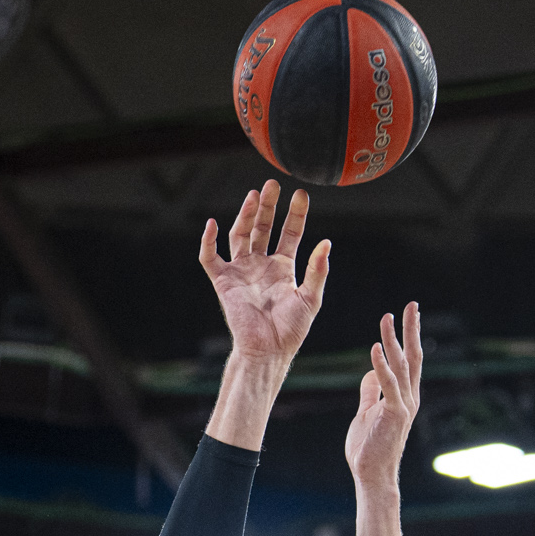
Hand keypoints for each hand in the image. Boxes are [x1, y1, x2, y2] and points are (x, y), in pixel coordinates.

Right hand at [199, 182, 330, 363]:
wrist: (268, 351)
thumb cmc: (291, 330)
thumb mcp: (310, 298)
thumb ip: (317, 270)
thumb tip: (327, 243)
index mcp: (283, 268)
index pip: (289, 233)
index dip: (295, 214)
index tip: (301, 195)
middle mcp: (261, 266)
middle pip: (263, 228)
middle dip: (268, 207)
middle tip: (272, 184)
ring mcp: (241, 271)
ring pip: (240, 235)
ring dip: (245, 215)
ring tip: (253, 196)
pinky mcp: (224, 281)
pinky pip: (210, 257)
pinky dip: (208, 241)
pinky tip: (212, 223)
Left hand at [346, 303, 422, 493]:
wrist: (372, 474)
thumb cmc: (369, 447)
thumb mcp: (367, 412)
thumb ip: (371, 391)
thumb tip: (370, 371)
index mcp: (404, 396)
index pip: (409, 360)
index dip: (409, 336)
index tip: (407, 314)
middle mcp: (409, 397)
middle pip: (412, 356)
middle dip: (411, 329)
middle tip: (411, 304)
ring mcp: (403, 405)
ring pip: (400, 365)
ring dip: (394, 339)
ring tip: (388, 318)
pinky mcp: (393, 413)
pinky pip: (388, 384)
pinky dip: (382, 365)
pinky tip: (376, 347)